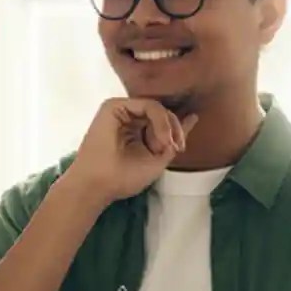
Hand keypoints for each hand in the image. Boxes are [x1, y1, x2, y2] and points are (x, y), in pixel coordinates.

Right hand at [67, 98, 198, 204]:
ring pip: (158, 108)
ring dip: (168, 126)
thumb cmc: (123, 178)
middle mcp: (129, 118)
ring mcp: (121, 111)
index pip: (163, 121)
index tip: (181, 146)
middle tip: (174, 148)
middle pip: (163, 113)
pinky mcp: (114, 106)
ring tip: (166, 146)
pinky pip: (149, 105)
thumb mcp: (157, 159)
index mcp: (137, 130)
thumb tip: (193, 116)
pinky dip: (160, 120)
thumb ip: (173, 139)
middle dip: (174, 129)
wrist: (97, 185)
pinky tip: (160, 139)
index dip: (177, 130)